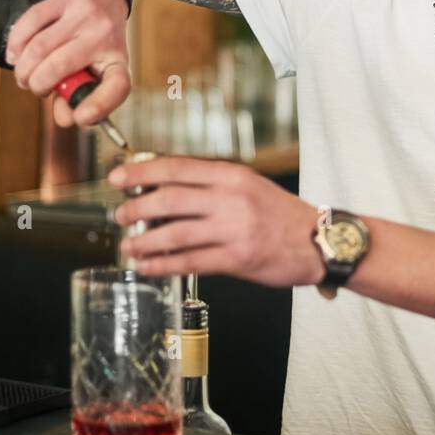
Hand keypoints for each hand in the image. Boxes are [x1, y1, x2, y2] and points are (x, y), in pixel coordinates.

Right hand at [5, 0, 130, 126]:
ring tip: (24, 76)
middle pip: (59, 67)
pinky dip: (16, 45)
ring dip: (24, 69)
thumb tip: (63, 118)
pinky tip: (16, 56)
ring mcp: (84, 13)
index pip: (117, 86)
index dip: (98, 106)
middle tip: (35, 88)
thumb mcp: (98, 67)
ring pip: (39, 47)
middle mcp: (104, 35)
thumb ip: (78, 94)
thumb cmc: (97, 39)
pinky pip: (30, 23)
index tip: (79, 118)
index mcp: (117, 59)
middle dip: (37, 85)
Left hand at [110, 154, 322, 286]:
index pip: (177, 168)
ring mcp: (234, 229)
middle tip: (119, 215)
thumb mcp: (247, 186)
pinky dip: (163, 264)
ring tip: (127, 246)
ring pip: (175, 233)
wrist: (317, 241)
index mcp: (231, 175)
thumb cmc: (279, 214)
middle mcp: (230, 199)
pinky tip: (147, 267)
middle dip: (136, 207)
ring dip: (144, 241)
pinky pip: (190, 261)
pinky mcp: (237, 259)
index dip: (142, 171)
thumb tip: (163, 189)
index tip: (118, 177)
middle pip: (170, 199)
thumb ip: (210, 187)